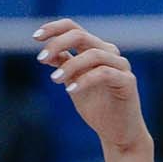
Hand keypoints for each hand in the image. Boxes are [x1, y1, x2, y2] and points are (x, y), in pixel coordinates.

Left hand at [33, 19, 147, 153]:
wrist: (117, 133)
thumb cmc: (97, 108)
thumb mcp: (73, 83)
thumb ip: (64, 66)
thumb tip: (46, 54)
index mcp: (95, 49)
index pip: (73, 28)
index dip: (54, 29)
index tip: (35, 37)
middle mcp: (109, 52)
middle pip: (81, 36)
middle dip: (57, 44)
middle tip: (40, 58)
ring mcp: (120, 66)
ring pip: (92, 54)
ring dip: (70, 65)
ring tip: (54, 79)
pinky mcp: (127, 81)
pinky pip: (104, 73)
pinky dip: (85, 80)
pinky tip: (70, 90)